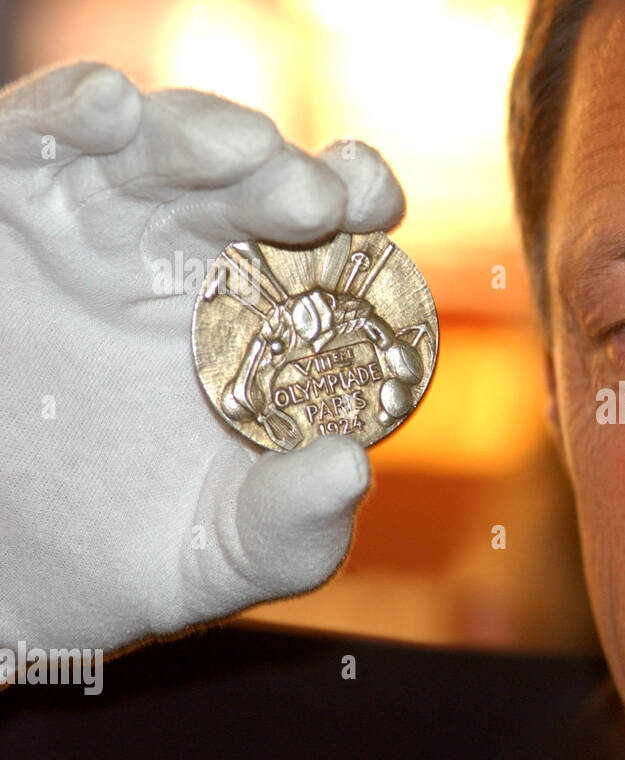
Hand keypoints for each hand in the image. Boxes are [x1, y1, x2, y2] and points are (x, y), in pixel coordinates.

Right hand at [0, 63, 406, 651]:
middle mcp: (188, 255)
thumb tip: (349, 469)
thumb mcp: (231, 553)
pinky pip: (31, 144)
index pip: (329, 235)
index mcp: (268, 312)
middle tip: (315, 196)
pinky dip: (62, 115)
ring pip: (149, 150)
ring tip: (239, 151)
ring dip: (198, 135)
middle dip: (284, 173)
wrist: (13, 579)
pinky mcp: (6, 217)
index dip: (358, 200)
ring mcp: (93, 230)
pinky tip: (104, 107)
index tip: (378, 208)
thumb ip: (296, 524)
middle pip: (247, 178)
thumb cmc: (140, 551)